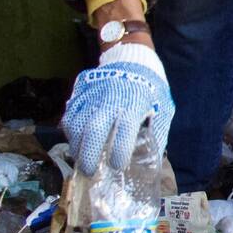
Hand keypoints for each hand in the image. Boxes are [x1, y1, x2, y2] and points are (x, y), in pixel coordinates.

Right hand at [61, 43, 174, 175]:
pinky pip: (69, 116)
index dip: (119, 151)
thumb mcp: (163, 107)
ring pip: (76, 125)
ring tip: (82, 160)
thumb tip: (155, 158)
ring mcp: (92, 96)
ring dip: (77, 146)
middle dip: (89, 154)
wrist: (132, 59)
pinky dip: (70, 132)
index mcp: (133, 104)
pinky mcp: (80, 93)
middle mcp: (109, 101)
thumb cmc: (150, 88)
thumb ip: (158, 131)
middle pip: (94, 130)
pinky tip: (77, 142)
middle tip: (91, 172)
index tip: (117, 166)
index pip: (124, 131)